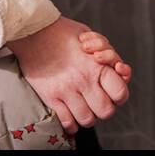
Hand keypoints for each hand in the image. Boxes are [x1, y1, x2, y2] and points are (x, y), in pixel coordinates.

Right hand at [7, 16, 130, 133]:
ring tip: (82, 107)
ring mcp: (66, 90)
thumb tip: (119, 69)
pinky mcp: (50, 97)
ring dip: (87, 116)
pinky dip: (70, 124)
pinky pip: (66, 122)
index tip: (111, 92)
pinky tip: (68, 114)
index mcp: (97, 65)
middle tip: (96, 101)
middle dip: (103, 108)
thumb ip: (108, 54)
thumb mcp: (93, 37)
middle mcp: (84, 80)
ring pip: (87, 120)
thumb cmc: (64, 32)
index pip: (120, 92)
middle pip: (106, 111)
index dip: (119, 95)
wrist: (33, 31)